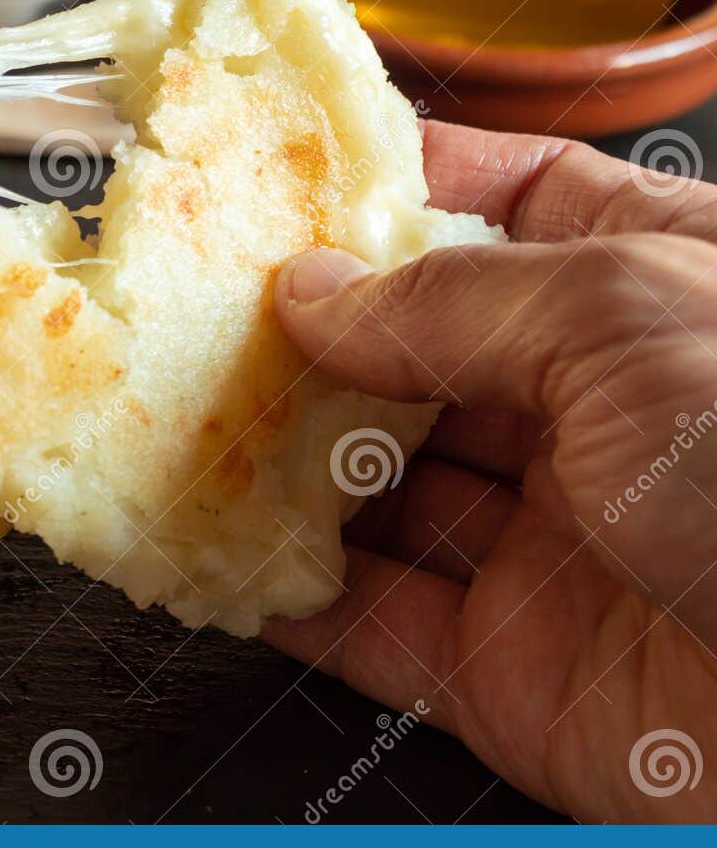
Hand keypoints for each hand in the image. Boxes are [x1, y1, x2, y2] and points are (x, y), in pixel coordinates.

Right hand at [268, 121, 716, 821]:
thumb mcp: (630, 317)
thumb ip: (451, 301)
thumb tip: (312, 292)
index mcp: (663, 297)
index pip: (523, 207)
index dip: (409, 186)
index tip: (295, 174)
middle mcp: (606, 418)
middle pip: (423, 356)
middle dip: (314, 332)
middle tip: (204, 305)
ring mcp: (554, 549)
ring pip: (380, 493)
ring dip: (280, 462)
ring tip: (183, 420)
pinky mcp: (511, 673)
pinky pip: (369, 627)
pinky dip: (287, 598)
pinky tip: (218, 553)